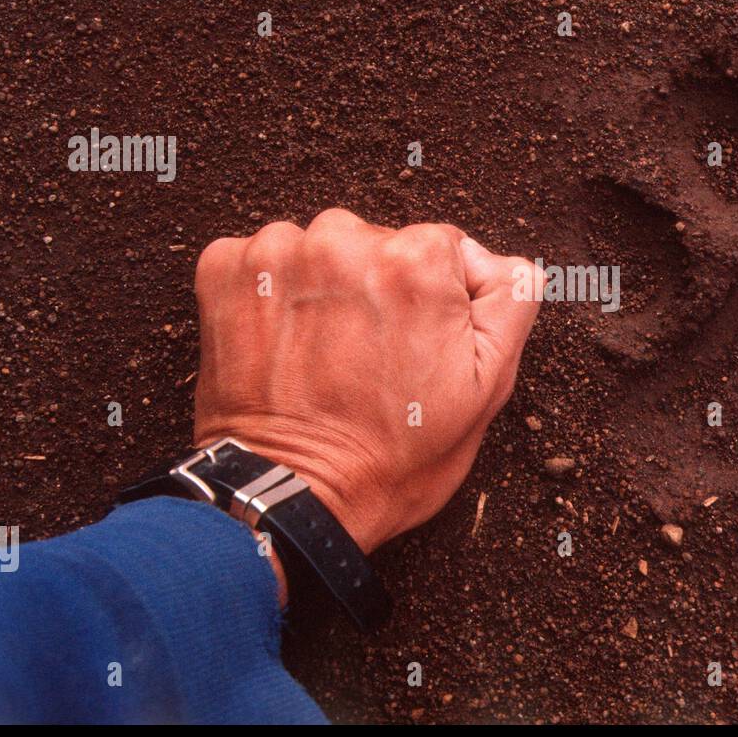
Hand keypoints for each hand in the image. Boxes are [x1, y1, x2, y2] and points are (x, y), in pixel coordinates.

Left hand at [192, 209, 541, 553]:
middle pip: (380, 244)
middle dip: (379, 289)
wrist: (290, 498)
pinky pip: (264, 261)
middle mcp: (345, 238)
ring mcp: (279, 252)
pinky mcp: (226, 270)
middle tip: (372, 359)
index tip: (418, 347)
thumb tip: (497, 262)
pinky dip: (271, 294)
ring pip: (322, 251)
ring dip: (324, 290)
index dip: (438, 301)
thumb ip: (511, 301)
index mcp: (418, 260)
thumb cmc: (394, 454)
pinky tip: (284, 345)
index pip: (442, 249)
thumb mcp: (487, 387)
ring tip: (326, 356)